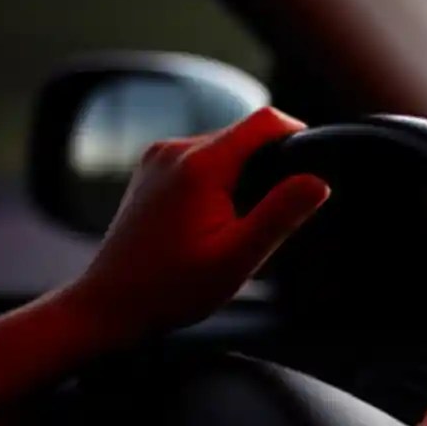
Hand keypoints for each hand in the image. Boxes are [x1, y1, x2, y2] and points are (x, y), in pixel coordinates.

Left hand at [59, 107, 328, 347]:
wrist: (109, 305)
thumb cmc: (171, 288)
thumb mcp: (237, 258)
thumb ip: (280, 215)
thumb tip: (317, 182)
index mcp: (201, 165)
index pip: (264, 120)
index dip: (295, 133)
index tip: (310, 163)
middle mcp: (176, 150)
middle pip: (243, 134)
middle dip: (266, 165)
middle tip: (268, 216)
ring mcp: (158, 157)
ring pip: (221, 147)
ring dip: (240, 174)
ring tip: (234, 224)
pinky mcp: (150, 170)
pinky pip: (198, 159)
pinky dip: (216, 180)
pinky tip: (209, 222)